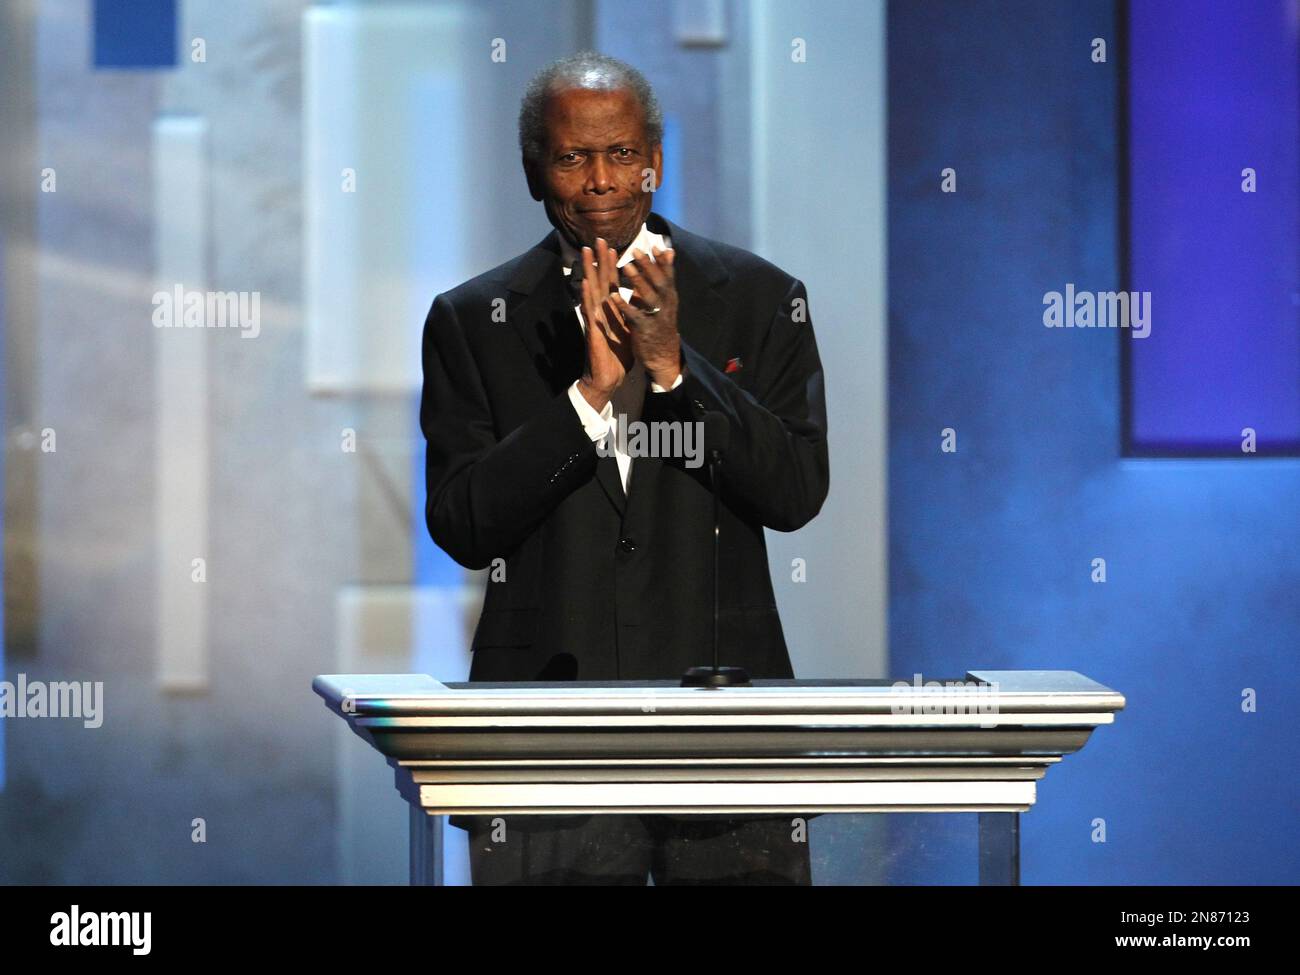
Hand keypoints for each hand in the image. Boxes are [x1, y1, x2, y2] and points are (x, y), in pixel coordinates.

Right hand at [577, 237, 634, 411]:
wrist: (609, 377)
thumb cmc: (617, 355)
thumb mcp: (628, 329)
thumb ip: (629, 312)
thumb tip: (636, 300)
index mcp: (612, 310)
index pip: (612, 283)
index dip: (612, 265)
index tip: (612, 246)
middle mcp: (602, 310)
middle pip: (601, 280)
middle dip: (599, 259)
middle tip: (597, 239)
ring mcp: (595, 318)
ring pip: (591, 290)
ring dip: (588, 270)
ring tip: (586, 251)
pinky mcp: (592, 330)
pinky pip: (588, 311)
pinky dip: (586, 296)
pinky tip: (584, 283)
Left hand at [613, 245, 680, 387]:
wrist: (663, 356)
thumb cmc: (660, 324)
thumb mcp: (664, 301)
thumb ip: (660, 278)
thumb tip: (666, 254)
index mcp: (670, 297)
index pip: (668, 275)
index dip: (663, 261)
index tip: (655, 246)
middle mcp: (666, 305)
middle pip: (659, 283)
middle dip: (648, 267)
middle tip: (637, 251)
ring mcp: (655, 317)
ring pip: (648, 297)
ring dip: (638, 282)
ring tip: (627, 268)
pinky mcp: (644, 329)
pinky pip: (634, 316)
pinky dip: (624, 305)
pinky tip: (613, 296)